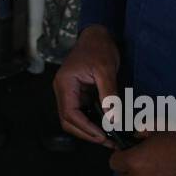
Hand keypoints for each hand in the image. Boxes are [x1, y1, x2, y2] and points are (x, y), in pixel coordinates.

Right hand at [53, 25, 119, 146]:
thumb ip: (109, 95)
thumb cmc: (99, 48)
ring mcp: (69, 93)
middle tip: (107, 140)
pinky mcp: (77, 94)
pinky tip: (107, 126)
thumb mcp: (106, 70)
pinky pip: (82, 112)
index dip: (85, 128)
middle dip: (86, 133)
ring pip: (74, 119)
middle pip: (68, 121)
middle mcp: (63, 90)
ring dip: (89, 130)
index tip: (103, 136)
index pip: (69, 114)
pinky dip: (92, 121)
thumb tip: (113, 120)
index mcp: (65, 84)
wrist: (97, 35)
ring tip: (109, 136)